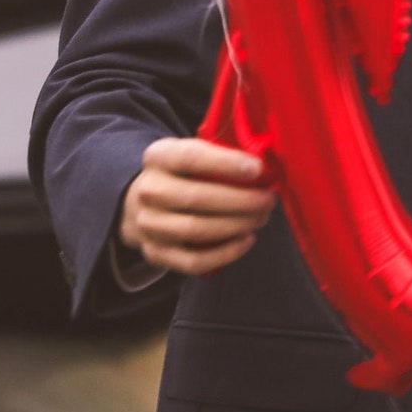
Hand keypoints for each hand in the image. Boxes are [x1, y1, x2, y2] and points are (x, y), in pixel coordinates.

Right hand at [119, 137, 275, 275]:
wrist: (143, 202)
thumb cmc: (184, 172)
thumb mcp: (194, 151)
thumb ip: (221, 151)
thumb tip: (265, 161)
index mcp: (159, 156)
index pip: (190, 157)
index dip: (226, 163)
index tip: (257, 169)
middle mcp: (148, 190)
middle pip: (196, 198)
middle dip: (240, 200)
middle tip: (268, 199)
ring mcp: (148, 225)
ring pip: (195, 230)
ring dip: (236, 225)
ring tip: (261, 217)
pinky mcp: (155, 253)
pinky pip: (192, 260)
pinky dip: (224, 253)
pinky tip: (247, 240)